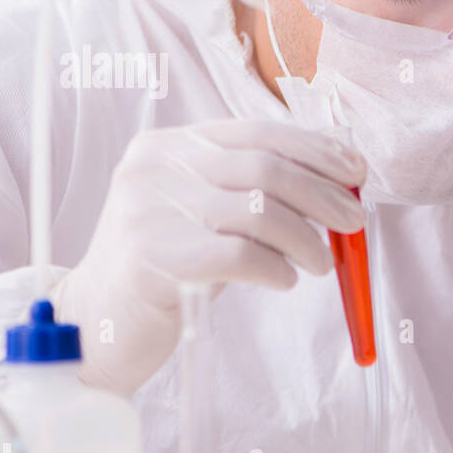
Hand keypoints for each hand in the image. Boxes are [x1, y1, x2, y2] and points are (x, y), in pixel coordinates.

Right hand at [52, 119, 365, 393]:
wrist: (96, 321)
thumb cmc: (166, 266)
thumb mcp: (204, 212)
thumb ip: (254, 191)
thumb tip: (338, 184)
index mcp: (169, 145)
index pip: (257, 132)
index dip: (315, 149)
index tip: (356, 171)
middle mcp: (155, 167)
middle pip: (266, 168)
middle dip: (323, 195)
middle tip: (354, 222)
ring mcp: (149, 209)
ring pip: (260, 211)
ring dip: (307, 239)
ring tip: (321, 263)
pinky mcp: (152, 258)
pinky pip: (239, 256)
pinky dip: (276, 269)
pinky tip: (284, 280)